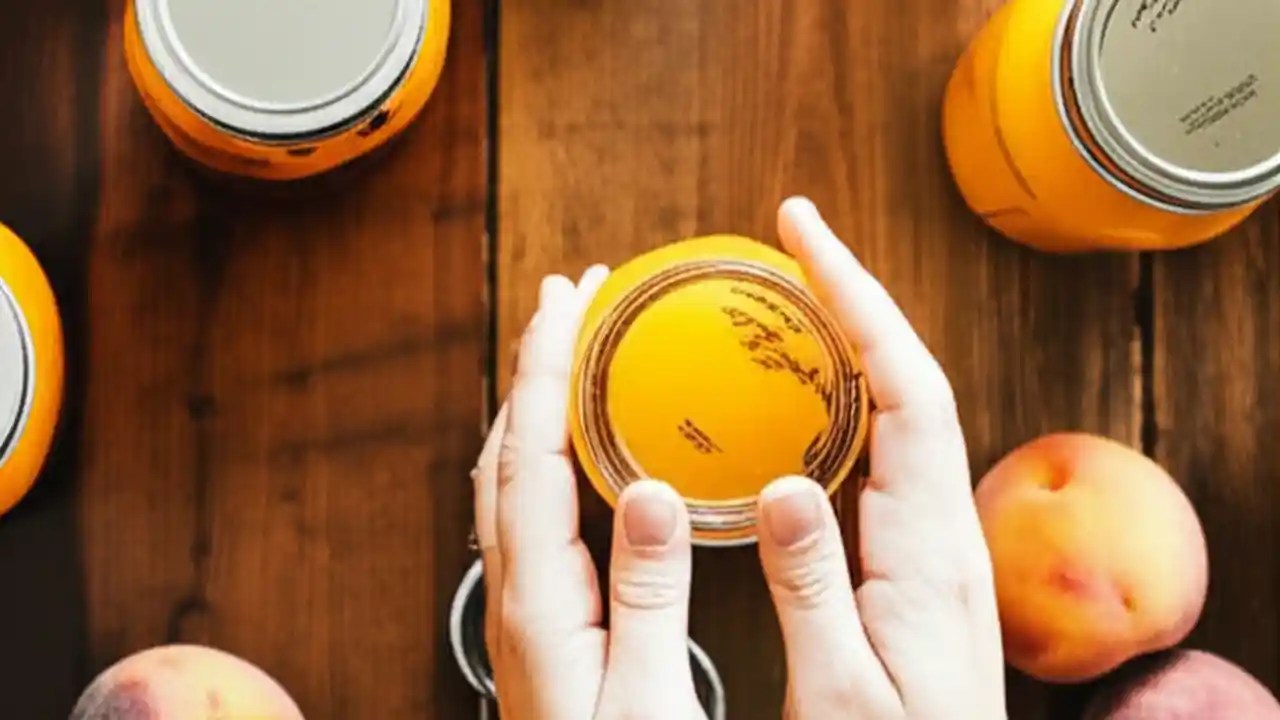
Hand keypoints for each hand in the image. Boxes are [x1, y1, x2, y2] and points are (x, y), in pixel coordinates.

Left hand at [471, 268, 706, 718]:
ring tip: (576, 348)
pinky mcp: (538, 615)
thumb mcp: (647, 695)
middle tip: (574, 296)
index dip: (545, 369)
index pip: (531, 456)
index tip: (569, 298)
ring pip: (511, 475)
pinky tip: (583, 449)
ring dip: (536, 402)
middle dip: (534, 364)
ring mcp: (520, 602)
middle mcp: (515, 588)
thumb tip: (657, 491)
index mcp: (539, 598)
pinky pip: (530, 508)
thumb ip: (650, 595)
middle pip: (508, 449)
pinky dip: (548, 452)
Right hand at [754, 198, 1006, 718]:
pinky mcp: (917, 549)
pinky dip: (849, 391)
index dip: (859, 299)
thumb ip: (812, 587)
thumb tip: (780, 482)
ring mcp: (934, 531)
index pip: (907, 388)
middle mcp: (942, 522)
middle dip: (854, 290)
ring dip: (851, 333)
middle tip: (792, 235)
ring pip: (902, 403)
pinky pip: (889, 443)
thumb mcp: (841, 688)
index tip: (806, 234)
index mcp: (929, 545)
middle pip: (910, 374)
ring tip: (791, 288)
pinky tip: (807, 388)